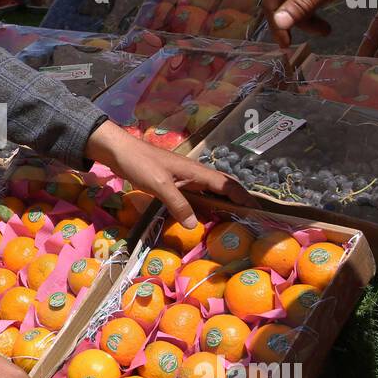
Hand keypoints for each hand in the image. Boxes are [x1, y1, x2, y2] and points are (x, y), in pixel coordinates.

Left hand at [85, 119, 253, 228]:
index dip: (244, 197)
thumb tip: (196, 225)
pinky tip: (201, 220)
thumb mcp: (159, 184)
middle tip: (249, 221)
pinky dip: (202, 207)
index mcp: (196, 172)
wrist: (119, 151)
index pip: (227, 184)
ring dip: (220, 206)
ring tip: (231, 224)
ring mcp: (184, 179)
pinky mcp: (173, 184)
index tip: (257, 210)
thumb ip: (178, 204)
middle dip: (237, 202)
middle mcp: (194, 175)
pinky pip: (194, 197)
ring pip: (208, 193)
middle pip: (222, 188)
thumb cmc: (140, 163)